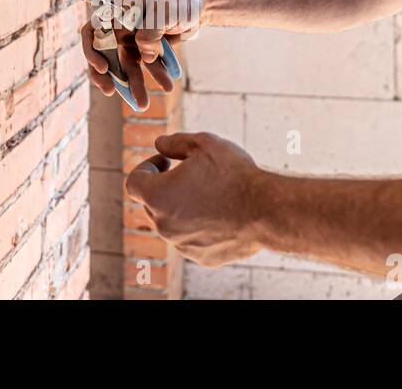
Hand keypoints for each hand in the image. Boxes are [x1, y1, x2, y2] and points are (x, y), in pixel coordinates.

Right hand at [81, 0, 203, 108]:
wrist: (201, 5)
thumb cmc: (181, 0)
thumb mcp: (166, 10)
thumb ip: (152, 31)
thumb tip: (145, 56)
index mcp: (120, 11)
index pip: (93, 30)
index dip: (92, 50)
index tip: (104, 68)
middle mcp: (123, 26)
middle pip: (105, 53)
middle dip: (107, 75)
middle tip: (110, 92)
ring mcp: (135, 39)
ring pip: (128, 66)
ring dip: (135, 85)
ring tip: (143, 104)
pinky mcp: (149, 50)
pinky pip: (148, 67)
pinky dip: (156, 76)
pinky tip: (167, 85)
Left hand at [124, 132, 269, 266]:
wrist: (267, 211)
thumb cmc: (234, 174)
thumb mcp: (205, 144)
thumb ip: (175, 142)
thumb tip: (159, 144)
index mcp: (157, 196)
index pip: (134, 182)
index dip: (147, 167)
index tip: (168, 162)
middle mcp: (164, 225)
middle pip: (152, 204)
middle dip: (165, 188)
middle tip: (192, 174)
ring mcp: (182, 245)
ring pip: (173, 224)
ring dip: (183, 208)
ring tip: (212, 194)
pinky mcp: (201, 258)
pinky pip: (193, 240)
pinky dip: (201, 227)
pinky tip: (223, 214)